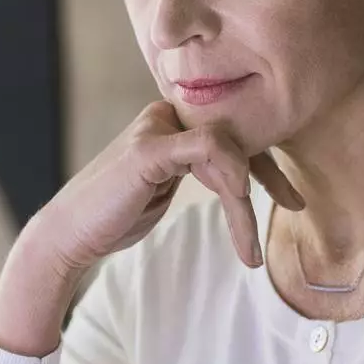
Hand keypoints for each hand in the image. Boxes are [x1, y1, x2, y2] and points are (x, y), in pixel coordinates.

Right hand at [0, 103, 304, 354]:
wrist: (68, 236)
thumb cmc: (113, 218)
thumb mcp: (163, 190)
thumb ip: (194, 171)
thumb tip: (236, 174)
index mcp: (170, 124)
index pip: (230, 133)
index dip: (266, 163)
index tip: (291, 197)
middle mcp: (165, 116)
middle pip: (235, 137)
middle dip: (269, 173)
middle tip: (295, 205)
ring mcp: (156, 128)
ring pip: (227, 149)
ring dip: (244, 202)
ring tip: (248, 247)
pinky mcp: (150, 147)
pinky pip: (210, 148)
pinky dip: (231, 179)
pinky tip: (240, 211)